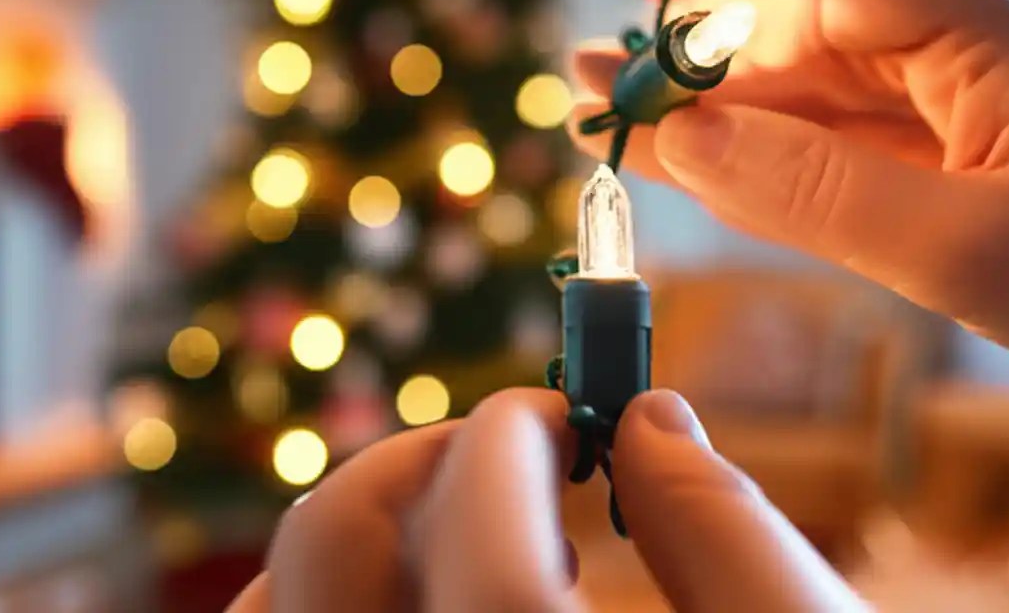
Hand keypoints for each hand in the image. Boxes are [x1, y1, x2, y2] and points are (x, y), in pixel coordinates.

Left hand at [227, 389, 862, 611]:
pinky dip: (319, 610)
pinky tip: (420, 607)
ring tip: (464, 532)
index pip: (479, 527)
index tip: (562, 414)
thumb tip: (649, 424)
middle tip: (508, 451)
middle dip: (420, 461)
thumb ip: (727, 530)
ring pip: (281, 612)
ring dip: (358, 533)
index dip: (513, 437)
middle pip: (338, 549)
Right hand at [572, 0, 1008, 374]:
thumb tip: (688, 138)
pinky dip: (755, 176)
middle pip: (806, 50)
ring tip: (614, 114)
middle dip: (700, 62)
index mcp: (989, 44)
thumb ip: (818, 188)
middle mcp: (963, 76)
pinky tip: (691, 168)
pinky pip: (826, 174)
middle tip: (597, 67)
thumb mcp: (966, 244)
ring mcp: (947, 141)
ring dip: (711, 121)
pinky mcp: (936, 200)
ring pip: (806, 116)